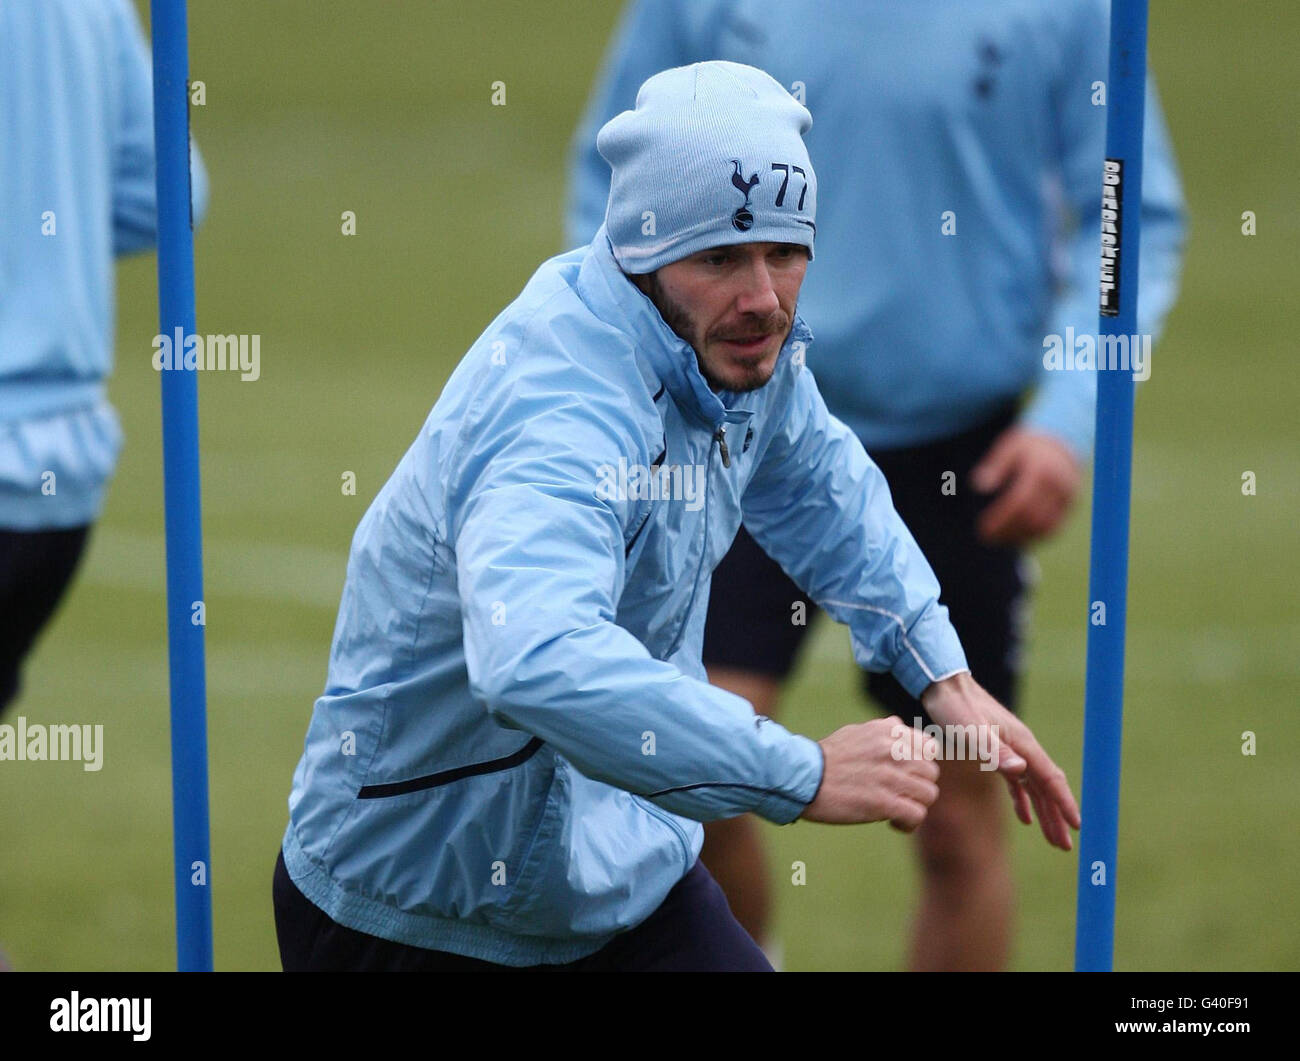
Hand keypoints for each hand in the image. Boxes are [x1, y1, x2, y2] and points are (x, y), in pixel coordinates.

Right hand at [800, 717, 940, 829]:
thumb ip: (882, 730)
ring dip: (915, 805)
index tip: (907, 775)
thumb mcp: (856, 732)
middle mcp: (893, 751)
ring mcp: (890, 777)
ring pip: (928, 794)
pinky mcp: (884, 802)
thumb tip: (899, 727)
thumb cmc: (826, 758)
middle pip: (931, 772)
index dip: (921, 763)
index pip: (929, 747)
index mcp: (888, 731)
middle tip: (900, 795)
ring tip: (897, 811)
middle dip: (918, 786)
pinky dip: (908, 823)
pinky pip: (916, 815)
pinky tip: (892, 823)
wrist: (803, 779)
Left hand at [921, 672, 1080, 849]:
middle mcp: (1022, 748)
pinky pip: (1018, 781)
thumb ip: (996, 751)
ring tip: (1052, 839)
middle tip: (1065, 846)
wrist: (942, 687)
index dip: (1064, 803)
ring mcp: (1011, 749)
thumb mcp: (972, 732)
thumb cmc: (955, 708)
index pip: (1050, 778)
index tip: (1077, 826)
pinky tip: (1025, 818)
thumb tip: (1023, 771)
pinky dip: (1023, 800)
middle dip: (1057, 817)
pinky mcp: (998, 751)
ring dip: (1044, 813)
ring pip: (1034, 787)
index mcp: (1022, 744)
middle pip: (1046, 787)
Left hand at [970, 427, 1080, 545]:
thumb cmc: (1028, 447)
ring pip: (1044, 527)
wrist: (1063, 443)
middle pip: (1032, 516)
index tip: (982, 528)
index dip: (1001, 518)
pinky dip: (1031, 537)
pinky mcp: (1069, 508)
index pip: (1020, 500)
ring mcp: (1068, 498)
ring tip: (996, 540)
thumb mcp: (1009, 447)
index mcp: (1043, 469)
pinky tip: (1012, 538)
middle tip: (985, 537)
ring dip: (1019, 537)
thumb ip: (994, 465)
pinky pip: (1052, 529)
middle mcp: (1060, 485)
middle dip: (1007, 531)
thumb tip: (979, 486)